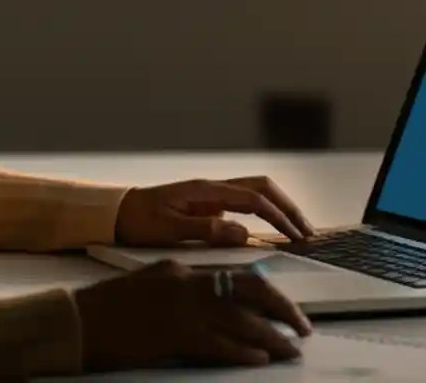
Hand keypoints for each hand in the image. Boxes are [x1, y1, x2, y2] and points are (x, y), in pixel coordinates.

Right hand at [74, 260, 312, 370]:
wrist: (76, 322)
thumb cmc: (106, 308)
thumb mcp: (149, 282)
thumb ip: (181, 284)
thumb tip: (211, 295)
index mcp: (182, 269)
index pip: (235, 276)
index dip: (265, 292)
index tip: (282, 306)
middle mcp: (187, 283)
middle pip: (249, 290)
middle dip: (281, 307)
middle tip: (302, 324)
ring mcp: (182, 309)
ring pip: (242, 319)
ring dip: (273, 335)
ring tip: (291, 348)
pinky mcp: (175, 336)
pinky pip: (220, 344)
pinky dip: (244, 352)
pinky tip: (261, 358)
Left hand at [114, 176, 315, 246]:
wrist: (117, 213)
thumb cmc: (138, 221)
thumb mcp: (168, 230)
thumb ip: (205, 231)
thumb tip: (243, 233)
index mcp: (206, 192)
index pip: (254, 200)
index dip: (279, 218)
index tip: (296, 237)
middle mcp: (213, 188)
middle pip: (262, 188)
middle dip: (288, 207)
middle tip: (308, 231)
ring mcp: (211, 195)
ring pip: (255, 192)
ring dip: (279, 207)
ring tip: (297, 229)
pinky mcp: (208, 204)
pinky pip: (244, 203)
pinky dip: (265, 212)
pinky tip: (271, 230)